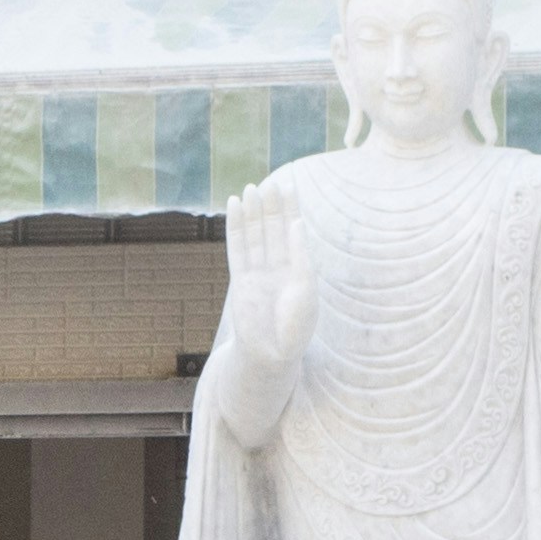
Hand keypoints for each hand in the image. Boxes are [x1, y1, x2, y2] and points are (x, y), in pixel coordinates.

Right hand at [224, 184, 316, 379]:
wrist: (271, 354)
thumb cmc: (294, 329)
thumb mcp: (306, 290)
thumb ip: (301, 256)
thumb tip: (297, 223)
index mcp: (299, 269)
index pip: (294, 232)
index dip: (291, 209)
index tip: (290, 186)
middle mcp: (279, 267)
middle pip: (274, 229)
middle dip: (271, 207)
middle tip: (268, 184)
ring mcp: (258, 272)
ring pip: (255, 235)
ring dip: (252, 213)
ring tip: (249, 189)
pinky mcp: (241, 279)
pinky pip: (237, 247)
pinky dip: (236, 227)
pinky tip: (234, 208)